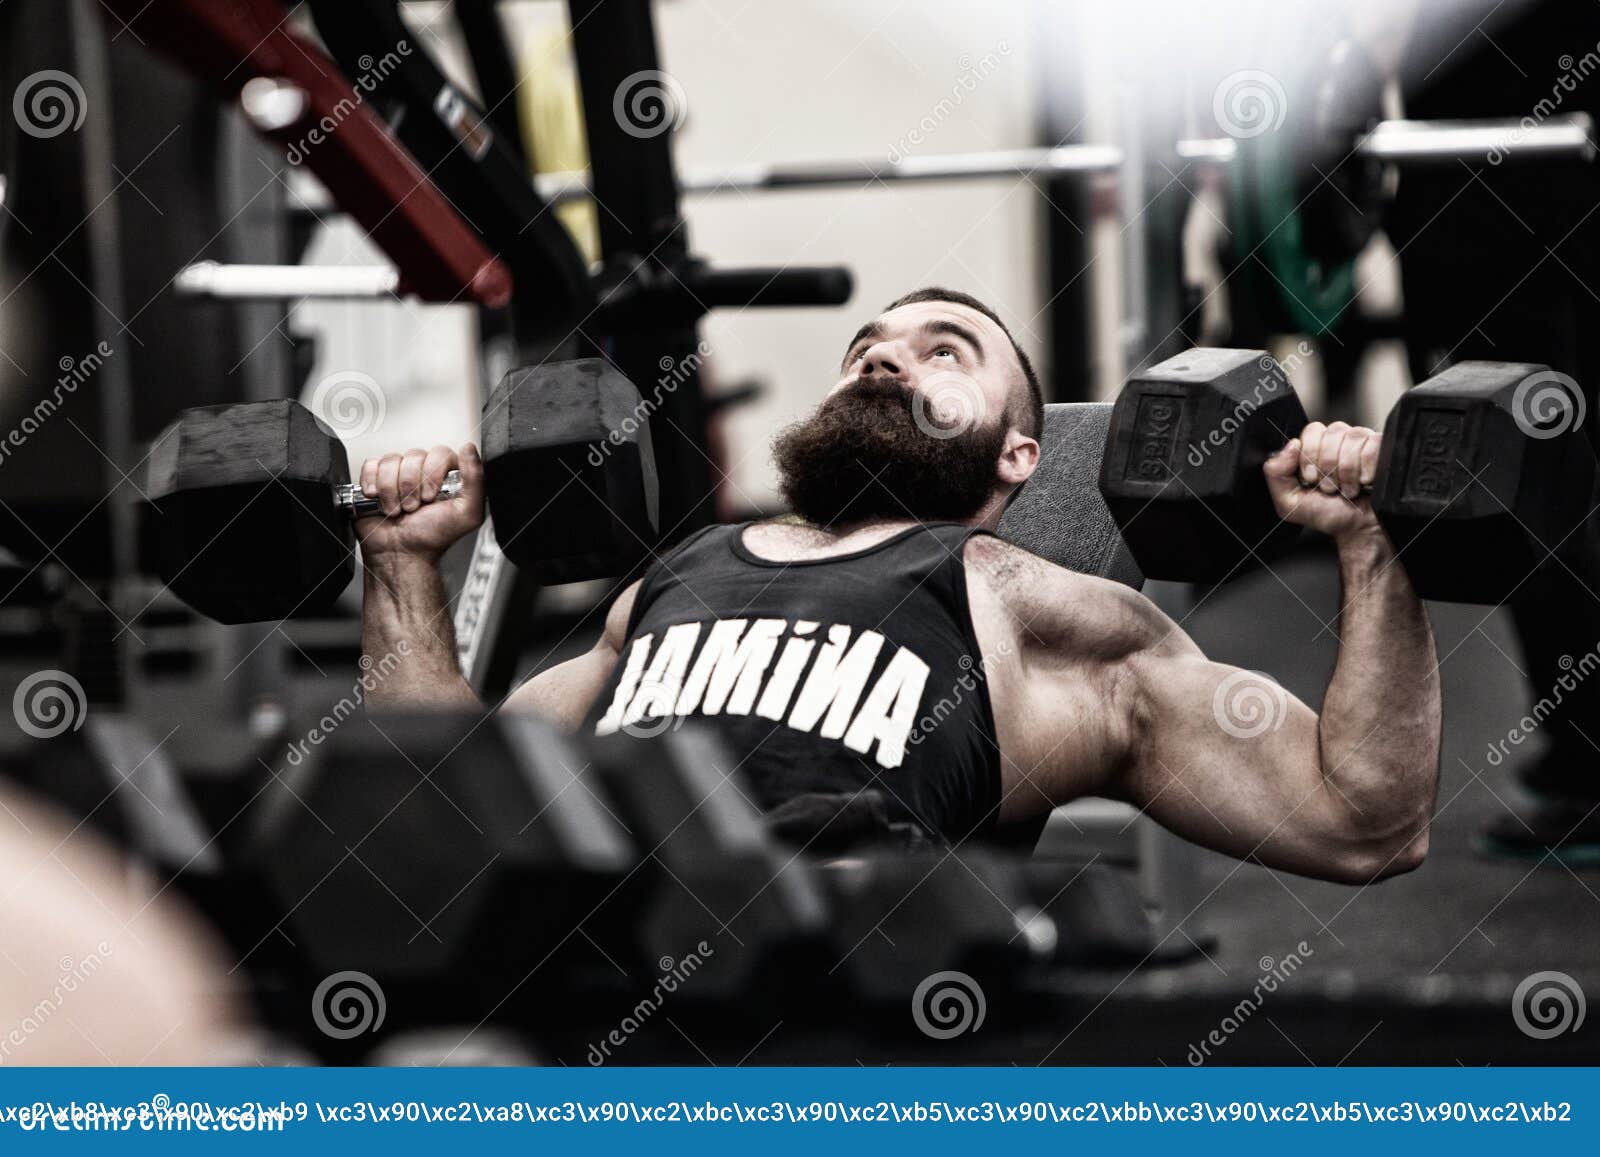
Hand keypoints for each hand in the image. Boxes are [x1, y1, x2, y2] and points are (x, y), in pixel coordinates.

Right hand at [355, 443, 484, 563]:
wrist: (400, 554)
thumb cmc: (432, 538)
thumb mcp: (467, 514)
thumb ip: (476, 480)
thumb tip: (469, 449)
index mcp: (446, 475)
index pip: (440, 453)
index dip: (432, 474)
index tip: (431, 497)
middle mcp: (422, 471)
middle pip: (414, 455)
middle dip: (411, 486)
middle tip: (414, 507)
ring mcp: (398, 474)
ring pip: (391, 460)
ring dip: (392, 490)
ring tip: (398, 509)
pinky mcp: (375, 479)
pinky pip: (371, 465)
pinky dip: (373, 485)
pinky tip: (379, 500)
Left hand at [1264, 421, 1381, 540]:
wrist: (1359, 529)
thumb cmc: (1327, 514)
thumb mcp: (1289, 501)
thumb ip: (1276, 473)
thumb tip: (1291, 445)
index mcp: (1316, 447)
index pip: (1312, 430)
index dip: (1310, 455)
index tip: (1312, 479)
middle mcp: (1340, 440)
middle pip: (1332, 433)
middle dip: (1328, 467)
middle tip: (1330, 487)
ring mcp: (1364, 442)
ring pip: (1352, 439)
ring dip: (1347, 473)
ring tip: (1347, 489)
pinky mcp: (1384, 448)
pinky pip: (1373, 446)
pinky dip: (1366, 471)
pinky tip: (1365, 483)